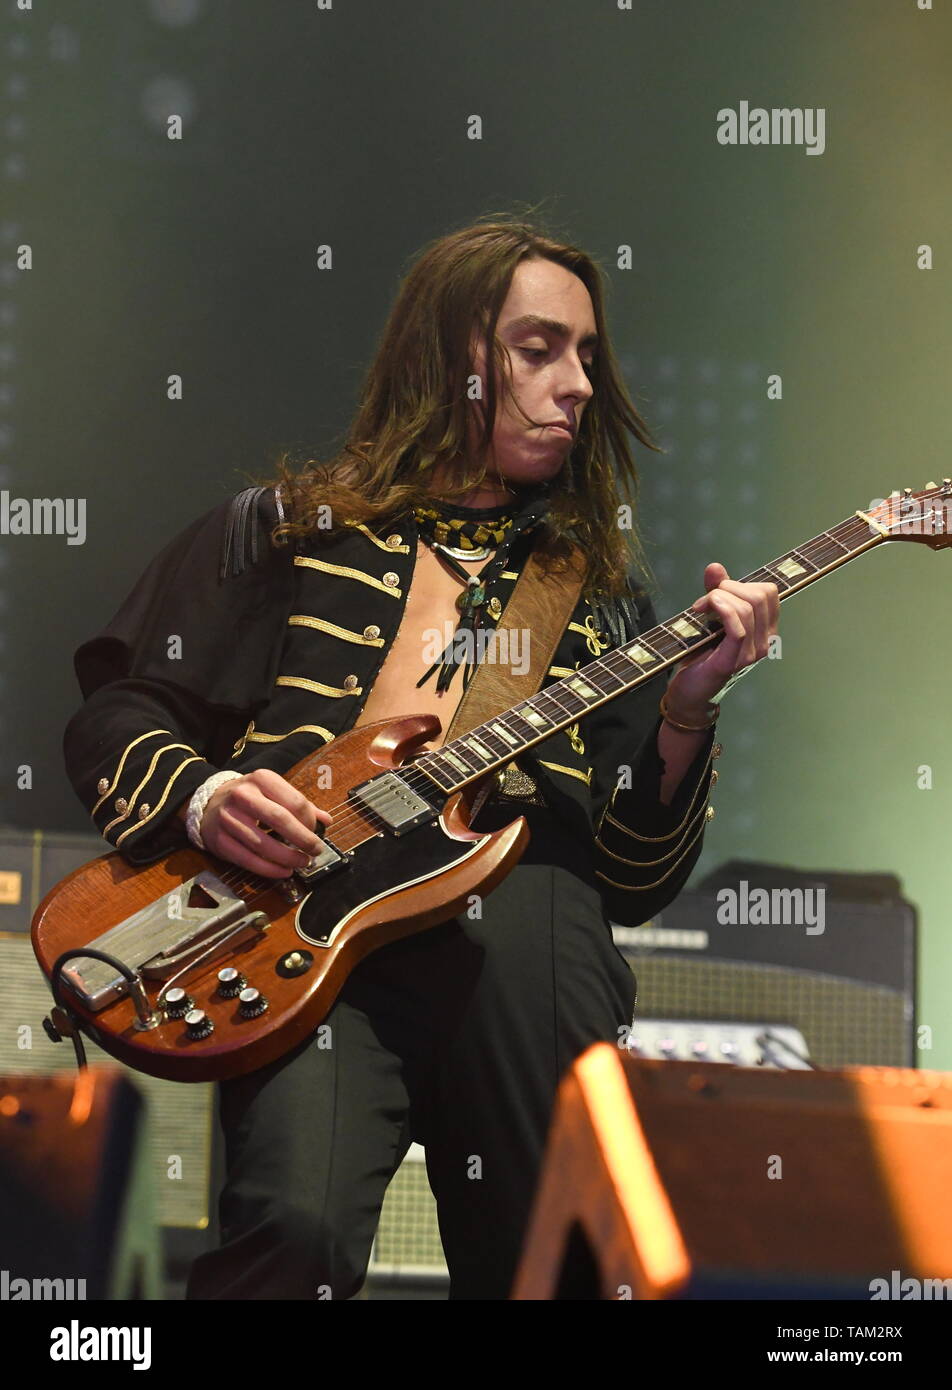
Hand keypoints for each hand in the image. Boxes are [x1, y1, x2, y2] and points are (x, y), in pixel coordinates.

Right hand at [201, 768, 331, 877]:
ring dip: (287, 858)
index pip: (294, 802)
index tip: (316, 833)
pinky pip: (248, 860)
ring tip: (301, 862)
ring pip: (264, 844)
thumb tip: (327, 820)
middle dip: (302, 839)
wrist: (209, 803)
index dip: (310, 822)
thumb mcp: (272, 791)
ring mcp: (229, 818)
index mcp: (261, 779)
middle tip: (315, 850)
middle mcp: (243, 795)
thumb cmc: (249, 798)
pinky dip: (269, 869)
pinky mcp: (220, 841)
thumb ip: (299, 805)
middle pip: (280, 820)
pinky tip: (283, 871)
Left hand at [665, 563, 779, 716]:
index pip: (769, 592)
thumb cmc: (701, 655)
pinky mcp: (732, 662)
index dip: (741, 584)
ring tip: (699, 608)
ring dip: (718, 598)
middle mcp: (765, 642)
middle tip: (704, 601)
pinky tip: (703, 610)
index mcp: (765, 629)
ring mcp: (751, 653)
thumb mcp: (709, 616)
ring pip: (747, 609)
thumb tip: (715, 567)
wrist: (688, 692)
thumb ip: (716, 591)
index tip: (716, 592)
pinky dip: (721, 611)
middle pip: (759, 596)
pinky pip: (737, 629)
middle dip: (728, 588)